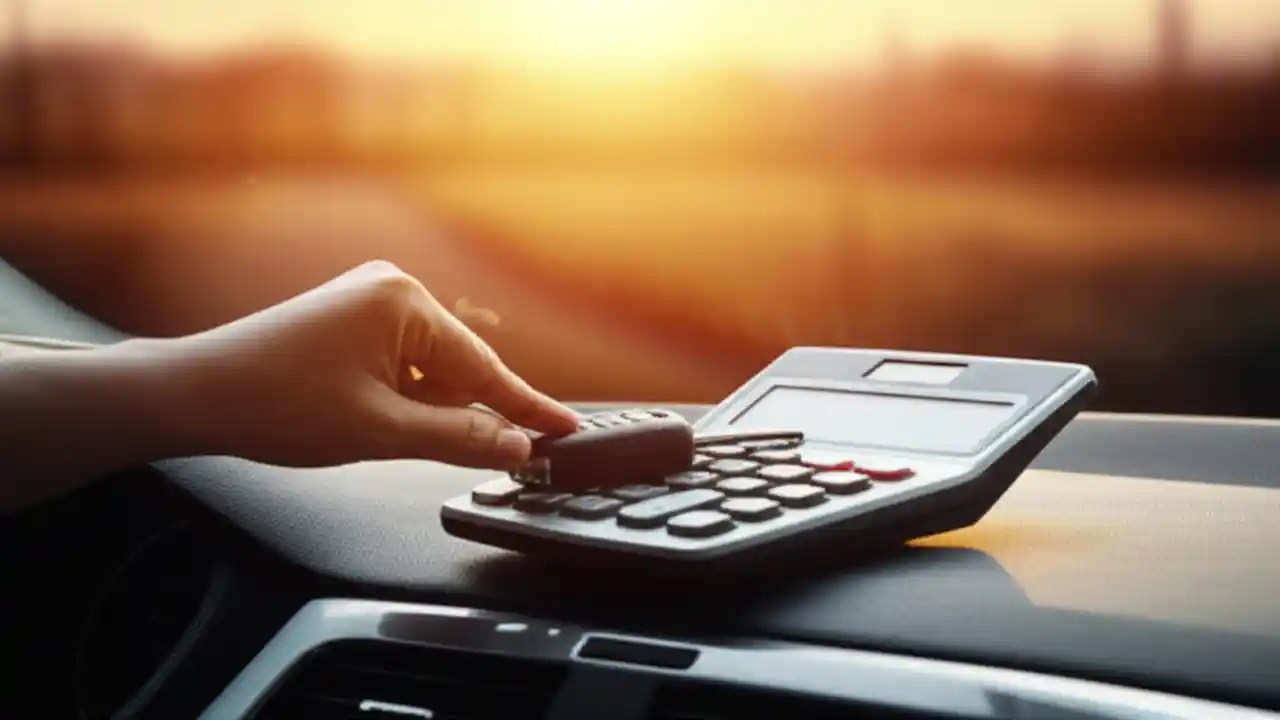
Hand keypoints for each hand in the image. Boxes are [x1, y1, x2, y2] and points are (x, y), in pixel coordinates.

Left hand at [153, 260, 577, 469]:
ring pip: (427, 373)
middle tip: (417, 445)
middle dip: (450, 416)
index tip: (568, 430)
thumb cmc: (274, 403)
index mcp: (404, 302)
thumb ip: (459, 439)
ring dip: (416, 411)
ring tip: (362, 427)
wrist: (194, 394)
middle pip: (456, 370)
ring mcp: (369, 301)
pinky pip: (400, 365)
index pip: (484, 369)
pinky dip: (397, 399)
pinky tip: (363, 417)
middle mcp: (392, 289)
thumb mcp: (380, 432)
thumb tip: (515, 446)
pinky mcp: (351, 319)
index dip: (527, 409)